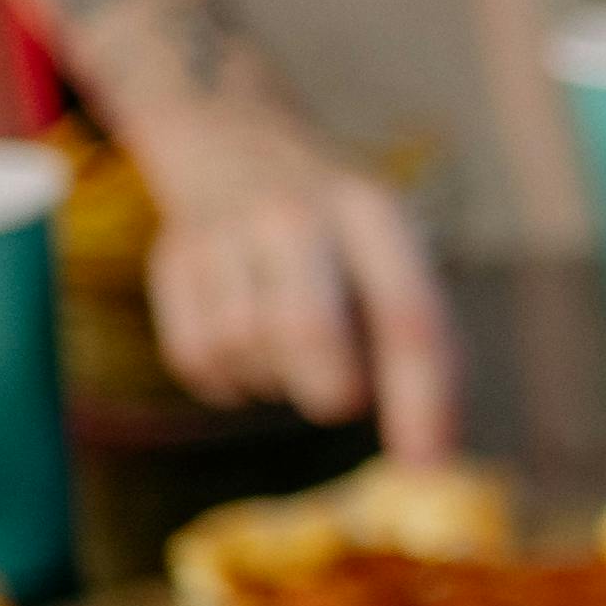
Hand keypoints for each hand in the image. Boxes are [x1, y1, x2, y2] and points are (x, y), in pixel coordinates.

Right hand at [132, 103, 459, 454]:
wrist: (231, 137)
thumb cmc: (337, 224)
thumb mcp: (393, 247)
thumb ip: (418, 333)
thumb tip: (434, 449)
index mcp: (372, 210)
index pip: (407, 317)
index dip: (421, 401)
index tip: (427, 468)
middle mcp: (297, 215)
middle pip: (310, 339)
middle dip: (331, 391)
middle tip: (339, 394)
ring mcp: (225, 232)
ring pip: (247, 355)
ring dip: (276, 379)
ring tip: (288, 344)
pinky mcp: (171, 260)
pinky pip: (198, 362)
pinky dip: (228, 378)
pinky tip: (246, 342)